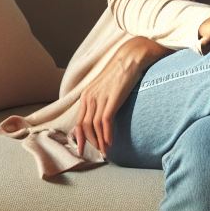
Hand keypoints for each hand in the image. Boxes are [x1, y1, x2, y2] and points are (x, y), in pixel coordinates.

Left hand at [73, 36, 169, 157]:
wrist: (131, 58)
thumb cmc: (122, 71)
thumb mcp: (106, 86)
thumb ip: (102, 99)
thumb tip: (104, 114)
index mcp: (86, 95)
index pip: (78, 121)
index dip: (79, 137)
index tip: (81, 148)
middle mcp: (89, 97)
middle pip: (84, 126)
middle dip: (88, 142)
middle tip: (96, 152)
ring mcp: (99, 98)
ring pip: (93, 127)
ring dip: (99, 141)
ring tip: (105, 150)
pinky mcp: (111, 99)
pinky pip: (105, 122)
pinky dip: (106, 135)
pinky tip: (110, 142)